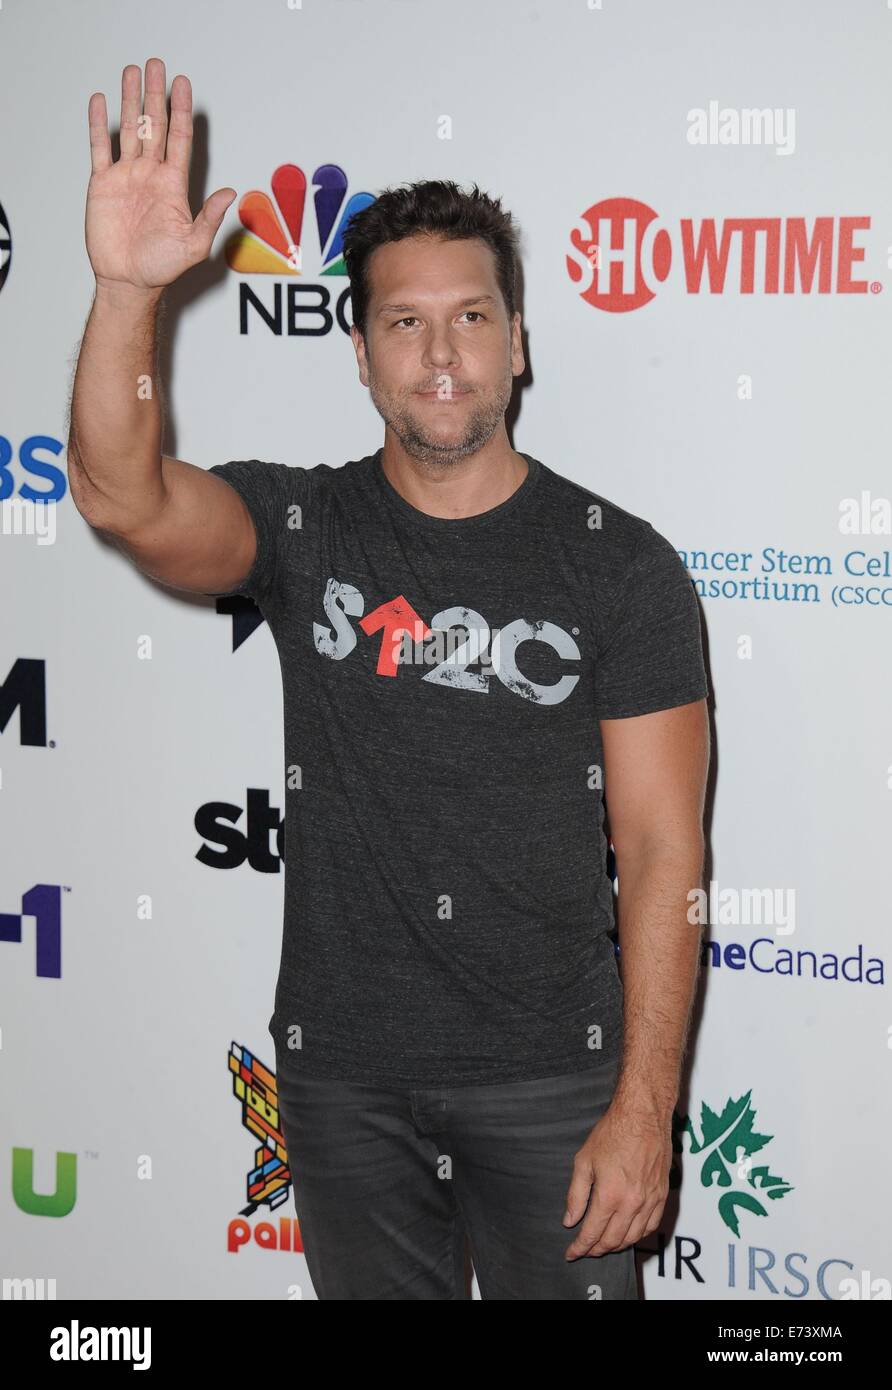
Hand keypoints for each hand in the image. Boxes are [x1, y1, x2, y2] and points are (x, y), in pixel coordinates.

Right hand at [85, 57, 235, 292]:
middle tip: (156, 64)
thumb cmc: (162, 267)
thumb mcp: (194, 245)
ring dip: (130, 100)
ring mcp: (126, 176)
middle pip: (154, 125)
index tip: (183, 84)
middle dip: (156, 95)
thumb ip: (210, 218)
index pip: (179, 138)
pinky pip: (100, 148)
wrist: (129, 281)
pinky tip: (99, 102)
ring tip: (131, 72)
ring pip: (128, 129)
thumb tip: (230, 193)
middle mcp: (150, 174)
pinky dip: (98, 125)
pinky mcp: (103, 184)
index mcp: (173, 184)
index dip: (181, 111)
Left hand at [562, 1101, 670, 1258]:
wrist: (643, 1116)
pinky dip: (638, 1236)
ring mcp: (650, 1201)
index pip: (592, 1234)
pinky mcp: (662, 1195)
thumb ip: (576, 1195)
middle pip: (613, 1240)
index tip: (571, 1254)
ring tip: (603, 1245)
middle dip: (596, 1250)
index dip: (580, 1247)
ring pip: (633, 1237)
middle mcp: (632, 1204)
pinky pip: (651, 1226)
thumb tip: (569, 1221)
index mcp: (609, 1196)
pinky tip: (629, 1234)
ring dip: (617, 1246)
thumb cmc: (612, 1133)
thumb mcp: (584, 1161)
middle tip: (585, 1250)